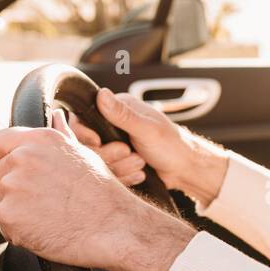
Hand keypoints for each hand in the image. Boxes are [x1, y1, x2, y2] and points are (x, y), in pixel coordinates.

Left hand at [0, 109, 195, 270]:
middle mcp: (22, 158)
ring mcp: (12, 186)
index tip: (10, 170)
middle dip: (9, 189)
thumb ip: (61, 136)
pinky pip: (4, 225)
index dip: (0, 158)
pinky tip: (44, 228)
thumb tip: (56, 117)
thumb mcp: (84, 155)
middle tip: (40, 201)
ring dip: (16, 212)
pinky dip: (19, 231)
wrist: (113, 227)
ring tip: (47, 216)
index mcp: (39, 140)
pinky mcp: (8, 214)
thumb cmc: (103, 195)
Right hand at [72, 87, 229, 207]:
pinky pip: (108, 173)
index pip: (84, 119)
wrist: (185, 169)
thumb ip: (122, 115)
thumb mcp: (146, 129)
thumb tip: (101, 93)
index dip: (85, 134)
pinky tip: (140, 172)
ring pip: (98, 161)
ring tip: (141, 162)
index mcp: (119, 109)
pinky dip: (124, 176)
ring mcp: (114, 144)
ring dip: (120, 166)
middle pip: (88, 144)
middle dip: (109, 154)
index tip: (96, 142)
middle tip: (130, 153)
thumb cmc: (172, 145)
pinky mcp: (118, 162)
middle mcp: (113, 125)